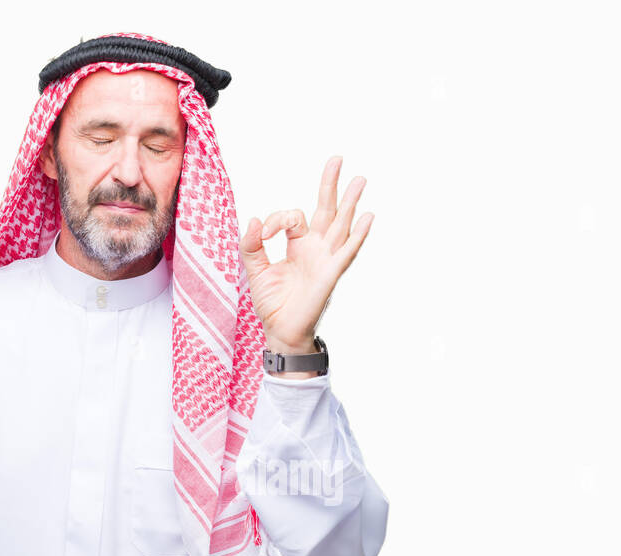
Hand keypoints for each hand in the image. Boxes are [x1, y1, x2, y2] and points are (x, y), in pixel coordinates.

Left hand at [238, 156, 373, 365]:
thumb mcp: (255, 270)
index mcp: (299, 245)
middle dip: (331, 184)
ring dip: (351, 202)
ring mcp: (326, 260)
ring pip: (341, 224)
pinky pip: (347, 252)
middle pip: (327, 210)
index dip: (277, 218)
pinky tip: (368, 217)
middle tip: (337, 158)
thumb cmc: (272, 303)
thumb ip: (251, 245)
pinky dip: (358, 235)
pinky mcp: (330, 274)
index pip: (294, 216)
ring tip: (361, 179)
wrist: (281, 332)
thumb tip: (255, 219)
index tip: (264, 232)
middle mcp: (316, 248)